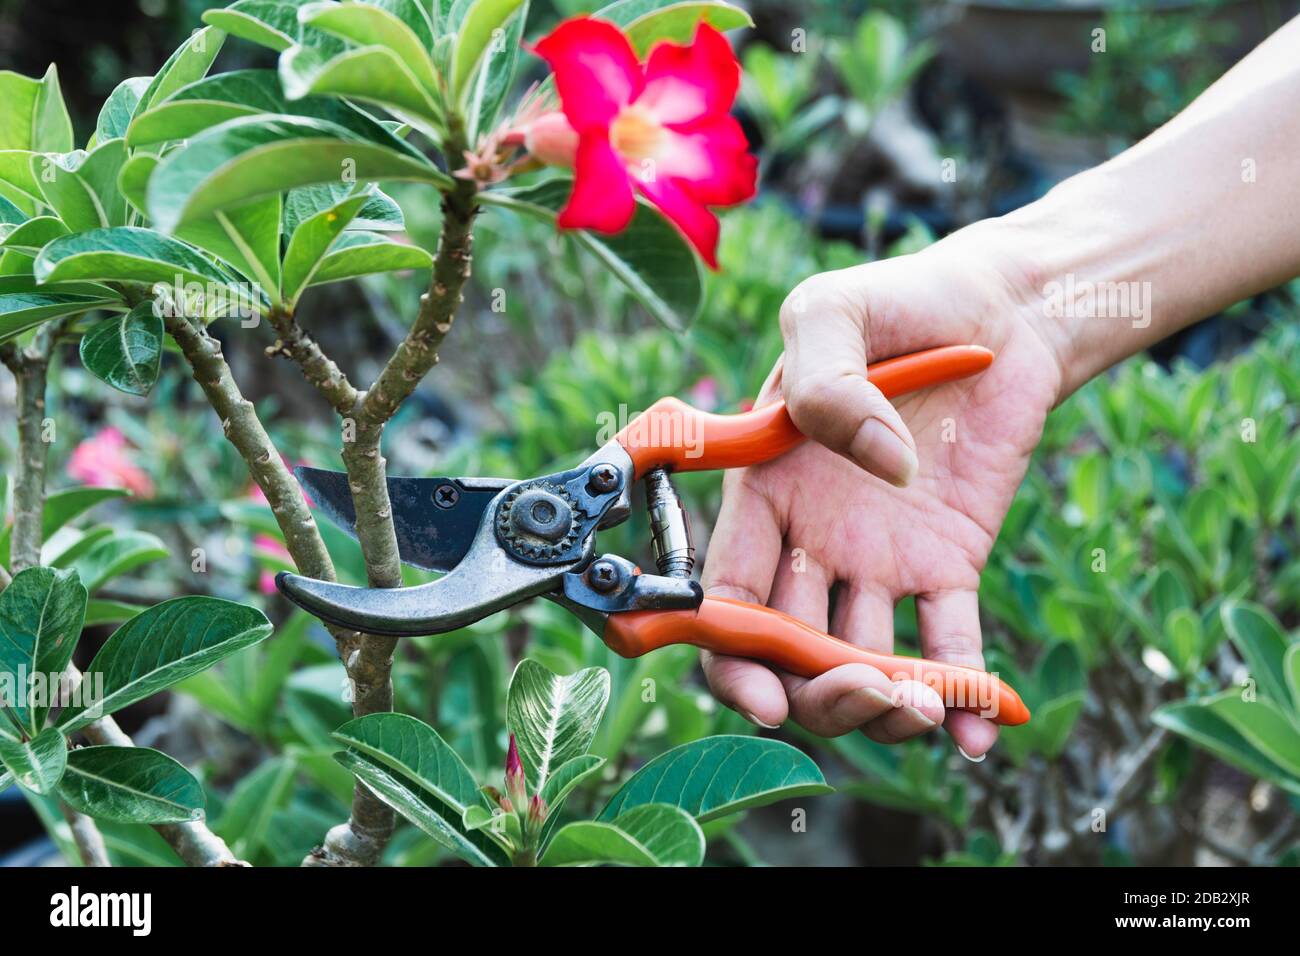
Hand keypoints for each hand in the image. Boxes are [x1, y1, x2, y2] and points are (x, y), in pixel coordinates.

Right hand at [700, 226, 1063, 756]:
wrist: (1003, 310)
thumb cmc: (901, 300)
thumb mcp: (834, 311)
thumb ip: (827, 378)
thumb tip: (880, 466)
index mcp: (763, 491)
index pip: (729, 596)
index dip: (733, 656)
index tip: (765, 693)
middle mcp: (811, 540)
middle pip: (793, 647)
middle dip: (819, 692)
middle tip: (868, 693)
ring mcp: (880, 560)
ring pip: (865, 659)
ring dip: (886, 702)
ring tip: (924, 709)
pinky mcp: (949, 563)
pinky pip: (949, 641)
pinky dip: (962, 693)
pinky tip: (977, 730)